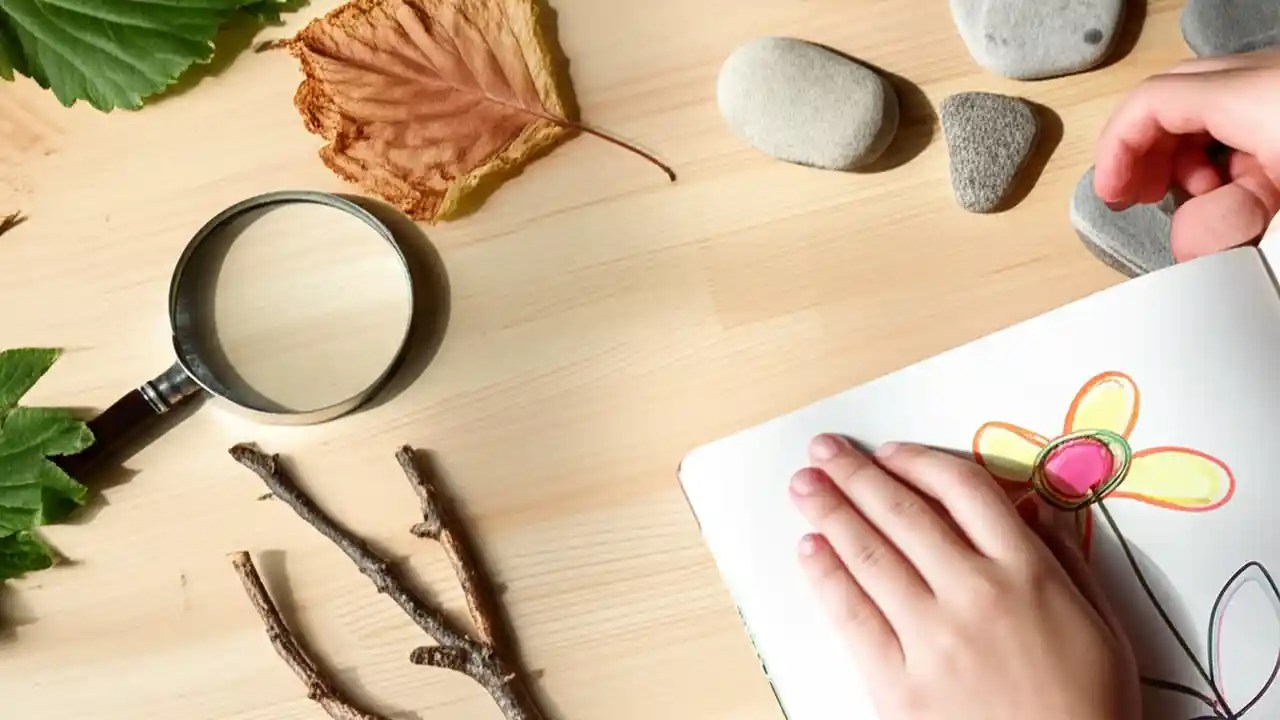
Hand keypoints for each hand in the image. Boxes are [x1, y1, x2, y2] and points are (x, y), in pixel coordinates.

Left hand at [788, 436, 1139, 719]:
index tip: (890, 451)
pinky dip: (826, 577)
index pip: (963, 492)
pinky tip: (809, 549)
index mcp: (1027, 573)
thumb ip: (1065, 562)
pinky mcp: (899, 682)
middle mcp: (975, 594)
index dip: (919, 462)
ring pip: (870, 556)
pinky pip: (852, 617)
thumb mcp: (1103, 627)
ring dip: (831, 512)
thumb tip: (1031, 510)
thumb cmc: (1090, 710)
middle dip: (856, 475)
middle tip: (824, 450)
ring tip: (805, 486)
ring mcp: (932, 638)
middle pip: (903, 514)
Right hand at [1095, 50, 1279, 261]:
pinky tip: (1235, 191)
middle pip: (1171, 98)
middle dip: (1143, 151)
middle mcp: (1264, 81)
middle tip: (1133, 195)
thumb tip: (1187, 238)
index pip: (1149, 103)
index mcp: (1252, 96)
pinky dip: (1223, 156)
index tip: (1110, 193)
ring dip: (1183, 157)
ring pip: (1205, 108)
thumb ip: (1224, 219)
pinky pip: (1241, 120)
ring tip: (1189, 198)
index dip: (1115, 150)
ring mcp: (1278, 90)